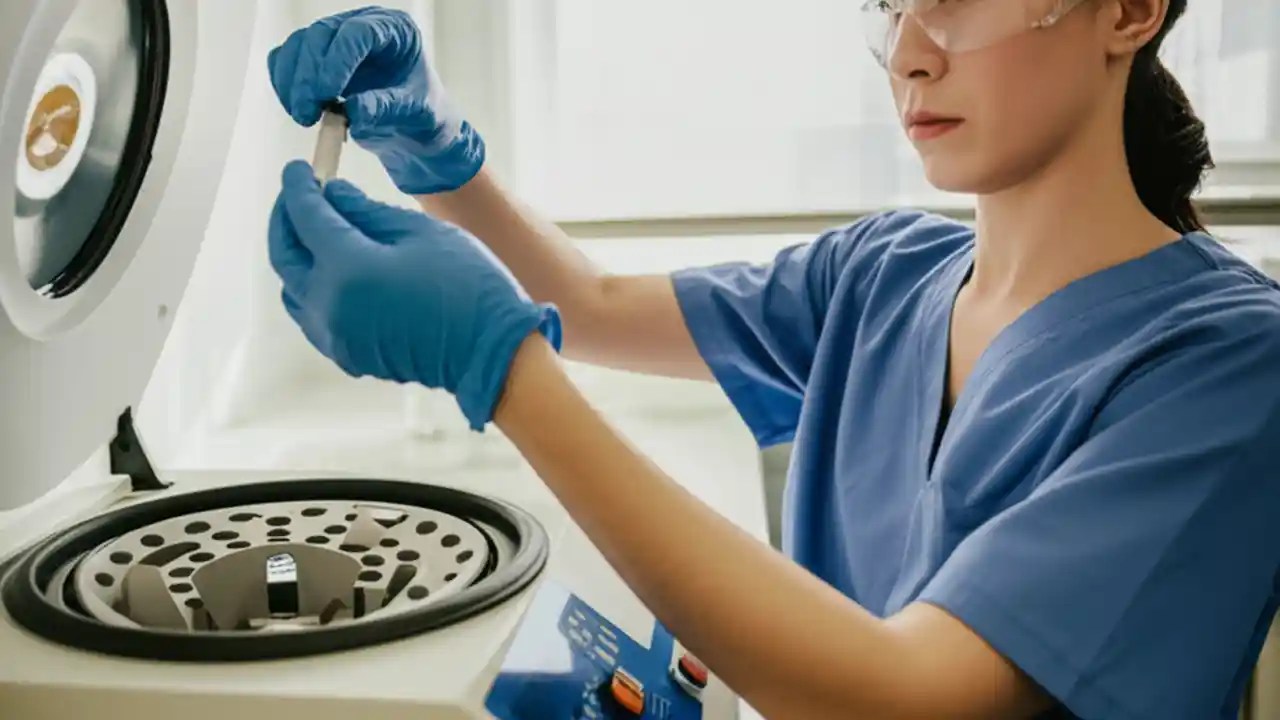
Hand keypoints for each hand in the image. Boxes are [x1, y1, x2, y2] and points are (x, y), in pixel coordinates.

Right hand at [267, 7, 483, 194]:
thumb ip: (387, 108)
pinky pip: (287, 60)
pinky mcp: (315, 58)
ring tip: (304, 117)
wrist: (411, 128)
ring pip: (299, 45)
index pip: (359, 33)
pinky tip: (296, 109)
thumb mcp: (415, 114)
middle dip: (308, 75)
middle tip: (307, 113)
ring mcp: (336, 39)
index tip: (326, 93)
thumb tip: (352, 110)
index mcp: (395, 30)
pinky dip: (284, 83)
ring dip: (292, 81)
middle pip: (322, 34)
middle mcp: (362, 26)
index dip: (337, 60)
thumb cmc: (421, 115)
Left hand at [268, 160, 559, 427]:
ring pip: (292, 286)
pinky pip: (311, 314)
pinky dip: (312, 286)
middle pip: (284, 253)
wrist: (491, 353)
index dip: (298, 186)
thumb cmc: (467, 288)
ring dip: (296, 254)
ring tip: (319, 231)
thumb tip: (334, 195)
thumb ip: (368, 211)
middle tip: (301, 195)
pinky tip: (335, 270)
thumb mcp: (421, 234)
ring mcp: (334, 336)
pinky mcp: (346, 354)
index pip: (305, 215)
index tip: (299, 168)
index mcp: (348, 269)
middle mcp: (329, 305)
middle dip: (286, 218)